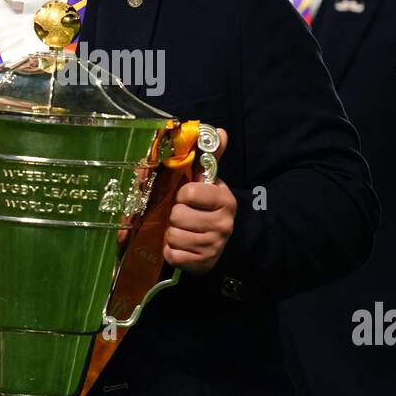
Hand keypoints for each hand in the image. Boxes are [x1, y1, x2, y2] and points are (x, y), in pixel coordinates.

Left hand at [163, 127, 236, 274]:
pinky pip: (174, 255)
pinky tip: (179, 246)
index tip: (186, 197)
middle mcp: (224, 223)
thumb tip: (222, 132)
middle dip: (174, 216)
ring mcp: (215, 245)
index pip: (189, 193)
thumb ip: (210, 158)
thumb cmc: (206, 207)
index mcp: (224, 199)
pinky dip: (171, 251)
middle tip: (181, 216)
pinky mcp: (203, 263)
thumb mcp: (209, 183)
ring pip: (173, 236)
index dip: (181, 194)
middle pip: (178, 216)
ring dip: (171, 233)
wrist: (219, 241)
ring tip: (180, 230)